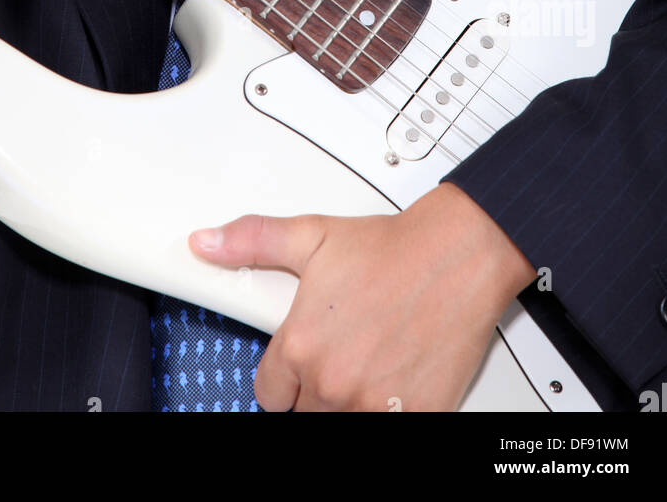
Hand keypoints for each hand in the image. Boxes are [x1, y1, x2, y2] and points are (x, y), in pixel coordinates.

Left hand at [189, 183, 537, 411]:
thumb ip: (253, 241)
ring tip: (370, 362)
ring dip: (350, 400)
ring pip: (340, 423)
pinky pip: (387, 429)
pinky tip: (395, 379)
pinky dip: (389, 410)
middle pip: (305, 412)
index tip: (302, 359)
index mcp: (301, 345)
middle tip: (344, 351)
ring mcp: (373, 405)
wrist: (459, 255)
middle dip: (318, 387)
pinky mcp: (413, 416)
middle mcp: (332, 380)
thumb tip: (207, 243)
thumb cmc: (394, 249)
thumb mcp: (313, 236)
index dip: (285, 374)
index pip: (269, 393)